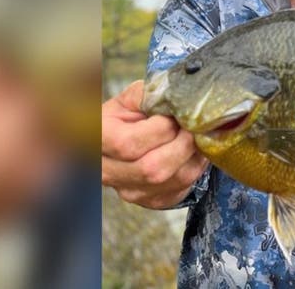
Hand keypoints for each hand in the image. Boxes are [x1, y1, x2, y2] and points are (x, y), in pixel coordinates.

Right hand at [101, 80, 207, 208]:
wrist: (120, 144)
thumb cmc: (125, 118)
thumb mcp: (128, 100)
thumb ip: (146, 95)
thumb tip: (172, 96)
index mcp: (98, 140)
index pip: (128, 144)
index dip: (159, 129)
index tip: (172, 116)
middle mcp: (108, 172)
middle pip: (152, 168)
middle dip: (181, 144)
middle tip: (191, 127)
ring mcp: (130, 191)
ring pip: (173, 180)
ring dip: (194, 156)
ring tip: (196, 137)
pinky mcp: (151, 200)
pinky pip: (183, 188)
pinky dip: (196, 167)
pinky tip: (194, 152)